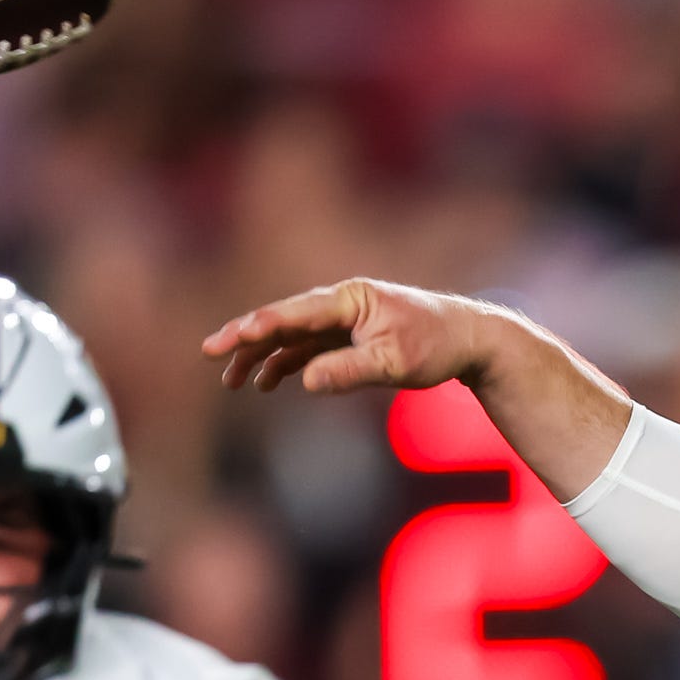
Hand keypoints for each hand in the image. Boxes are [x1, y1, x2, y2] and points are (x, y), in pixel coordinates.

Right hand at [202, 279, 502, 396]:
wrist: (468, 340)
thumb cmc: (436, 345)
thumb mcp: (394, 363)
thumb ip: (348, 371)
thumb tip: (304, 380)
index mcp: (349, 298)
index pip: (293, 312)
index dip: (258, 325)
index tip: (230, 338)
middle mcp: (341, 303)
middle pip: (283, 320)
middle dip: (245, 337)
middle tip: (210, 353)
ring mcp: (344, 319)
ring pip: (291, 335)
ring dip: (261, 355)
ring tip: (232, 381)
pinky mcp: (350, 336)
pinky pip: (308, 347)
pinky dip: (286, 362)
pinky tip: (267, 382)